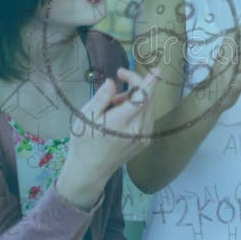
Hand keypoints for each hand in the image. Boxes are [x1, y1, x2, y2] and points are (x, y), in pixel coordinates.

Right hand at [57, 68, 158, 209]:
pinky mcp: (146, 140)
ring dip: (136, 96)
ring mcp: (144, 136)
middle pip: (148, 98)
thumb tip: (113, 82)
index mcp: (121, 123)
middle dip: (137, 83)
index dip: (150, 82)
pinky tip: (122, 113)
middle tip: (119, 77)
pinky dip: (138, 108)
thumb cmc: (84, 142)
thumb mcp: (85, 117)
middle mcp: (138, 130)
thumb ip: (101, 98)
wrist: (90, 170)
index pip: (142, 98)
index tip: (155, 69)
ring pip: (149, 106)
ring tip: (114, 101)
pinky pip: (148, 116)